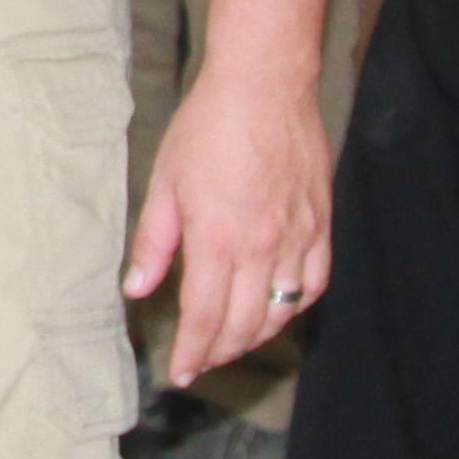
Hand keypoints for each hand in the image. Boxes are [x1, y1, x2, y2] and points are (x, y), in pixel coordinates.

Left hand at [127, 57, 331, 386]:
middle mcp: (261, 247)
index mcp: (217, 239)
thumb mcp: (165, 183)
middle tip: (202, 361)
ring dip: (256, 336)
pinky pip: (314, 283)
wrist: (264, 85)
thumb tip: (136, 289)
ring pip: (281, 312)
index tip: (181, 372)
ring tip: (233, 342)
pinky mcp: (321, 223)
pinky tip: (278, 310)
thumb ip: (154, 243)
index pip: (206, 318)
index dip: (192, 352)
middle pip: (244, 325)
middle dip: (220, 352)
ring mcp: (297, 237)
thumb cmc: (208, 127)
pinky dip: (295, 306)